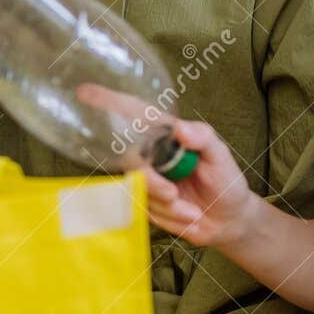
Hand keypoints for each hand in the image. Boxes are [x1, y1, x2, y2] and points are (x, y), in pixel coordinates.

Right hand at [76, 84, 259, 249]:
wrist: (228, 221)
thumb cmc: (226, 181)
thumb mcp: (221, 156)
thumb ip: (203, 138)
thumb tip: (180, 129)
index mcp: (165, 134)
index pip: (133, 113)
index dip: (108, 102)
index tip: (84, 92)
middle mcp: (150, 154)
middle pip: (129, 159)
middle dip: (150, 181)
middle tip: (173, 194)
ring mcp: (145, 179)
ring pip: (138, 190)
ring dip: (168, 205)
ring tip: (192, 209)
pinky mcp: (145, 204)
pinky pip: (146, 211)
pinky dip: (170, 218)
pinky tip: (187, 216)